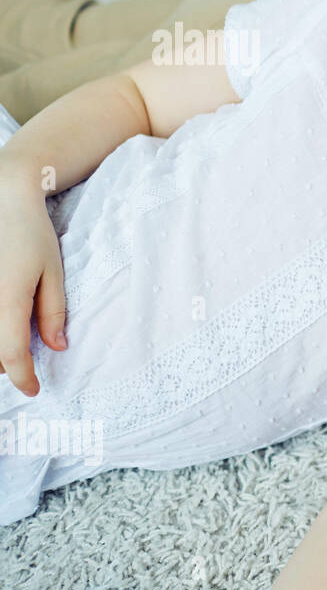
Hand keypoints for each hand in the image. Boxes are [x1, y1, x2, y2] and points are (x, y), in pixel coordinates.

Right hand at [0, 171, 68, 396]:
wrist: (2, 199)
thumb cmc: (30, 234)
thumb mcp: (53, 272)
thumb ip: (53, 313)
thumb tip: (57, 347)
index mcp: (7, 301)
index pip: (12, 357)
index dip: (24, 379)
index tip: (34, 389)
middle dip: (7, 365)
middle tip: (26, 362)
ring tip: (11, 342)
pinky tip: (3, 321)